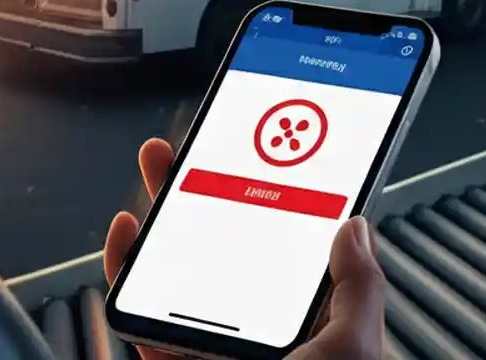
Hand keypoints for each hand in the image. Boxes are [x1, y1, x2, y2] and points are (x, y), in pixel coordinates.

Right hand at [105, 138, 386, 359]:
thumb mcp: (354, 350)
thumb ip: (359, 287)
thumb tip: (357, 223)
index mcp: (302, 330)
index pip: (283, 254)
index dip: (270, 204)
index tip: (260, 158)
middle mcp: (253, 340)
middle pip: (223, 252)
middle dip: (203, 194)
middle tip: (192, 147)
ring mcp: (208, 356)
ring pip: (178, 278)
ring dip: (162, 221)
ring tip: (157, 172)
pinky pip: (139, 321)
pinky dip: (125, 276)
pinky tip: (125, 238)